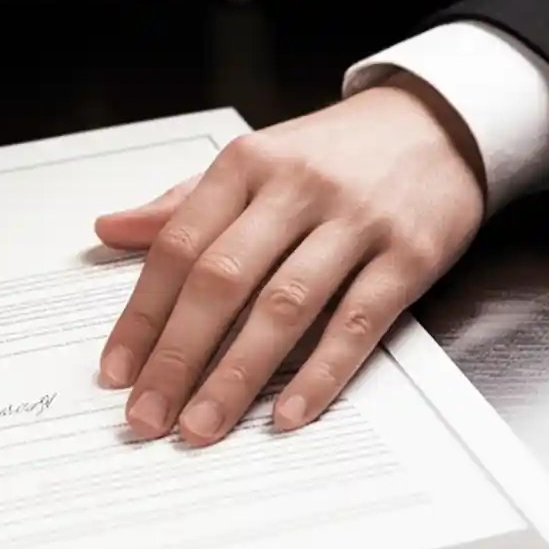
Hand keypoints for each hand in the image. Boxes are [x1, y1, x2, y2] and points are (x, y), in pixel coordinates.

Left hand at [95, 71, 485, 443]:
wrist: (440, 121)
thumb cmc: (332, 155)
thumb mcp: (253, 163)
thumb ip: (182, 203)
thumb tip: (109, 229)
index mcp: (246, 165)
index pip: (178, 246)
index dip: (142, 315)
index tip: (116, 372)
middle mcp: (296, 188)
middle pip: (222, 281)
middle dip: (177, 357)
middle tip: (147, 416)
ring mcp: (356, 221)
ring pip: (284, 306)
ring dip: (236, 376)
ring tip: (201, 427)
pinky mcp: (410, 254)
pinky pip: (358, 322)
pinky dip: (320, 373)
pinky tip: (287, 414)